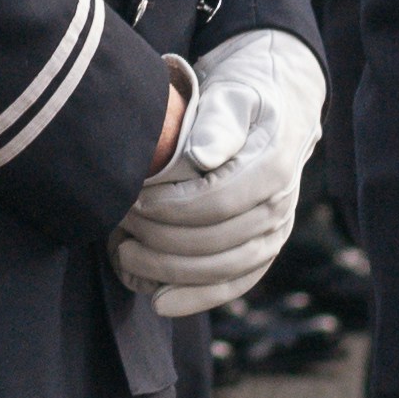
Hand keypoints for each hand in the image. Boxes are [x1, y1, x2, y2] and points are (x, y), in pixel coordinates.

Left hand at [113, 36, 321, 314]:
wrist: (280, 105)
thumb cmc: (245, 95)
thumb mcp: (231, 94)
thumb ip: (217, 122)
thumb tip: (202, 157)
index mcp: (273, 167)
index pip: (215, 204)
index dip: (167, 209)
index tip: (131, 200)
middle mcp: (280, 205)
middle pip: (214, 242)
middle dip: (158, 238)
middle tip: (118, 222)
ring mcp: (275, 232)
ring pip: (221, 269)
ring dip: (168, 270)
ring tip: (125, 253)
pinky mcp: (264, 248)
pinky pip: (235, 284)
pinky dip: (197, 298)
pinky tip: (160, 303)